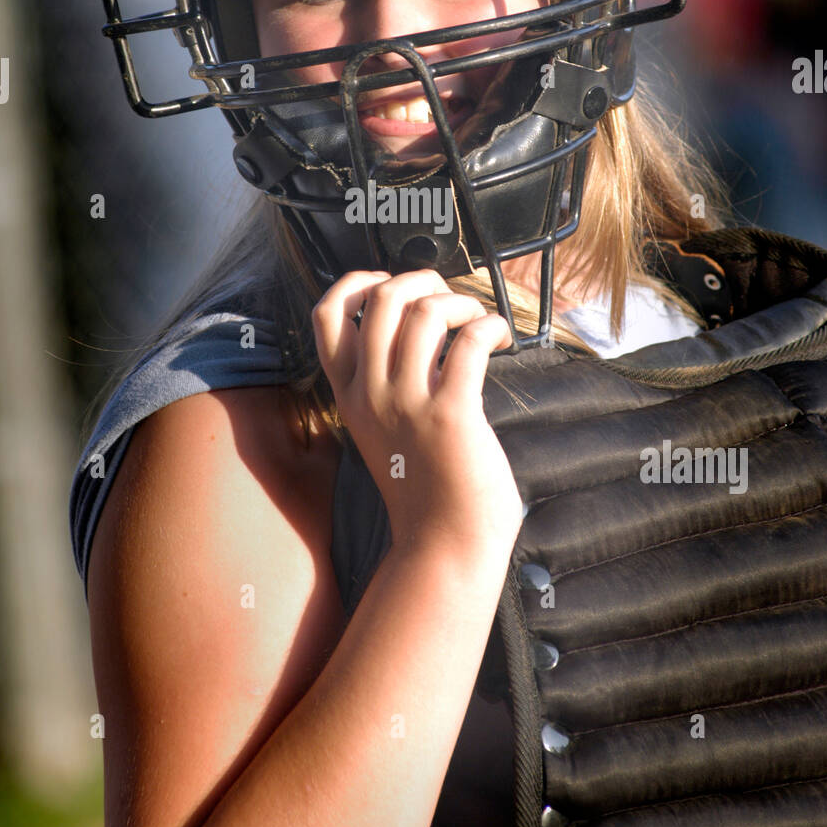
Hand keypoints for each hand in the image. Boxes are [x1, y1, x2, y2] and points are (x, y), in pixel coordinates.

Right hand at [312, 268, 522, 554]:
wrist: (444, 545)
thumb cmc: (425, 487)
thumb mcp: (382, 430)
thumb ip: (384, 384)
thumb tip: (415, 324)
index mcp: (350, 396)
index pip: (326, 316)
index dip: (356, 282)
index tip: (390, 282)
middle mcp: (371, 394)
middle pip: (381, 299)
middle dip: (421, 280)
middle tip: (449, 300)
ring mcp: (408, 404)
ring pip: (425, 311)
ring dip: (460, 302)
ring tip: (477, 321)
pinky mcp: (452, 414)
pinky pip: (469, 341)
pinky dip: (490, 326)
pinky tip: (500, 340)